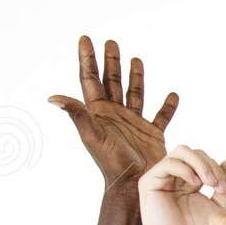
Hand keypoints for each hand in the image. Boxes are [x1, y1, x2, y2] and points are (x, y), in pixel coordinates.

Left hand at [49, 36, 177, 194]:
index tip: (86, 39)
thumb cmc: (110, 163)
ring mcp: (134, 123)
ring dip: (136, 77)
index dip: (87, 59)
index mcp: (98, 112)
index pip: (90, 79)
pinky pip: (160, 116)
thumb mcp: (92, 136)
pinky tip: (172, 95)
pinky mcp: (152, 134)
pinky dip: (168, 107)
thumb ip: (76, 114)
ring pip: (135, 93)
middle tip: (111, 42)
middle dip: (110, 61)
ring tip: (136, 60)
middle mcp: (115, 114)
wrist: (133, 185)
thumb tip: (53, 97)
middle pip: (112, 81)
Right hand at [138, 146, 225, 224]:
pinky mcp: (149, 182)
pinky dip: (185, 169)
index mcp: (190, 182)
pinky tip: (196, 184)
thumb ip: (225, 185)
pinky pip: (168, 163)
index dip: (219, 170)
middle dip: (211, 167)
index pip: (205, 160)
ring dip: (201, 164)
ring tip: (211, 183)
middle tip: (219, 186)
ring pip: (182, 151)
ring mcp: (161, 178)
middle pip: (194, 153)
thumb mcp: (219, 207)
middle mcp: (174, 177)